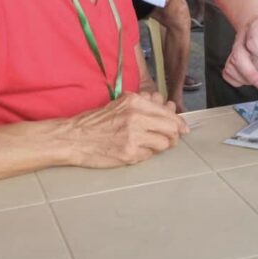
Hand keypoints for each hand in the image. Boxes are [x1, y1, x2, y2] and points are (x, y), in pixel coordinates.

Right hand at [68, 91, 188, 167]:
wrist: (74, 137)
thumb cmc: (95, 121)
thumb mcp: (120, 104)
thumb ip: (145, 103)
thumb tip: (168, 105)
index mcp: (135, 102)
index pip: (167, 112)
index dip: (178, 122)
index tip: (183, 128)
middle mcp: (136, 117)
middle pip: (171, 129)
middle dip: (174, 136)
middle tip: (172, 140)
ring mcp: (133, 137)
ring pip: (163, 144)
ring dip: (160, 146)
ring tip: (150, 146)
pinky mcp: (129, 154)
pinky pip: (149, 156)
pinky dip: (145, 154)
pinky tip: (134, 151)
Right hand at [223, 16, 257, 90]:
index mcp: (256, 29)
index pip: (253, 42)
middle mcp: (242, 39)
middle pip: (238, 56)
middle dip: (250, 73)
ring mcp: (235, 50)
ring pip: (231, 66)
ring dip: (245, 79)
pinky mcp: (232, 60)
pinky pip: (228, 73)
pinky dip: (236, 80)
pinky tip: (249, 81)